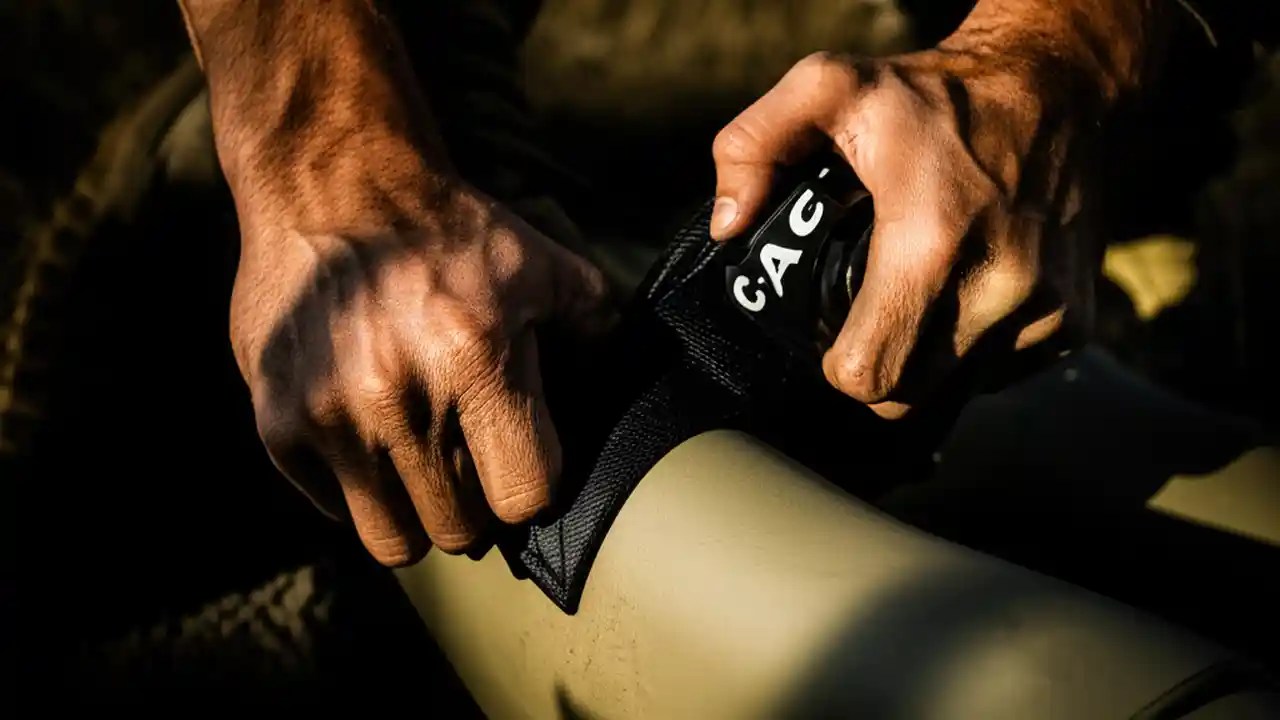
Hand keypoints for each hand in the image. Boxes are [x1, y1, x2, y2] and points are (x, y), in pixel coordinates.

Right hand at [229, 178, 609, 564]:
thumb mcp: (539, 262)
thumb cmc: (446, 231)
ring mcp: (331, 419)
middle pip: (461, 530)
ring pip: (395, 540)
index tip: (521, 459)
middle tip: (469, 459)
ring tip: (420, 463)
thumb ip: (593, 323)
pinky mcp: (277, 425)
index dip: (531, 485)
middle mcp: (399, 400)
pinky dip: (357, 488)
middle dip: (475, 504)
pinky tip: (369, 435)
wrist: (330, 187)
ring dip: (416, 512)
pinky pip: (335, 509)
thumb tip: (618, 375)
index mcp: (475, 362)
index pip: (524, 497)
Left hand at [710, 44, 1112, 417]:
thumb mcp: (827, 88)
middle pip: (908, 397)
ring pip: (955, 389)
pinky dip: (975, 348)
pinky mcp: (1075, 322)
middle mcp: (998, 284)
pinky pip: (1001, 372)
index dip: (837, 366)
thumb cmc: (934, 94)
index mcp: (931, 239)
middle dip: (879, 365)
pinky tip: (967, 290)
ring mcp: (1045, 310)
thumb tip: (729, 224)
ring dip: (928, 357)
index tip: (832, 334)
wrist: (1056, 85)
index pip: (868, 373)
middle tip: (871, 310)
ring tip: (922, 290)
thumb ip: (751, 147)